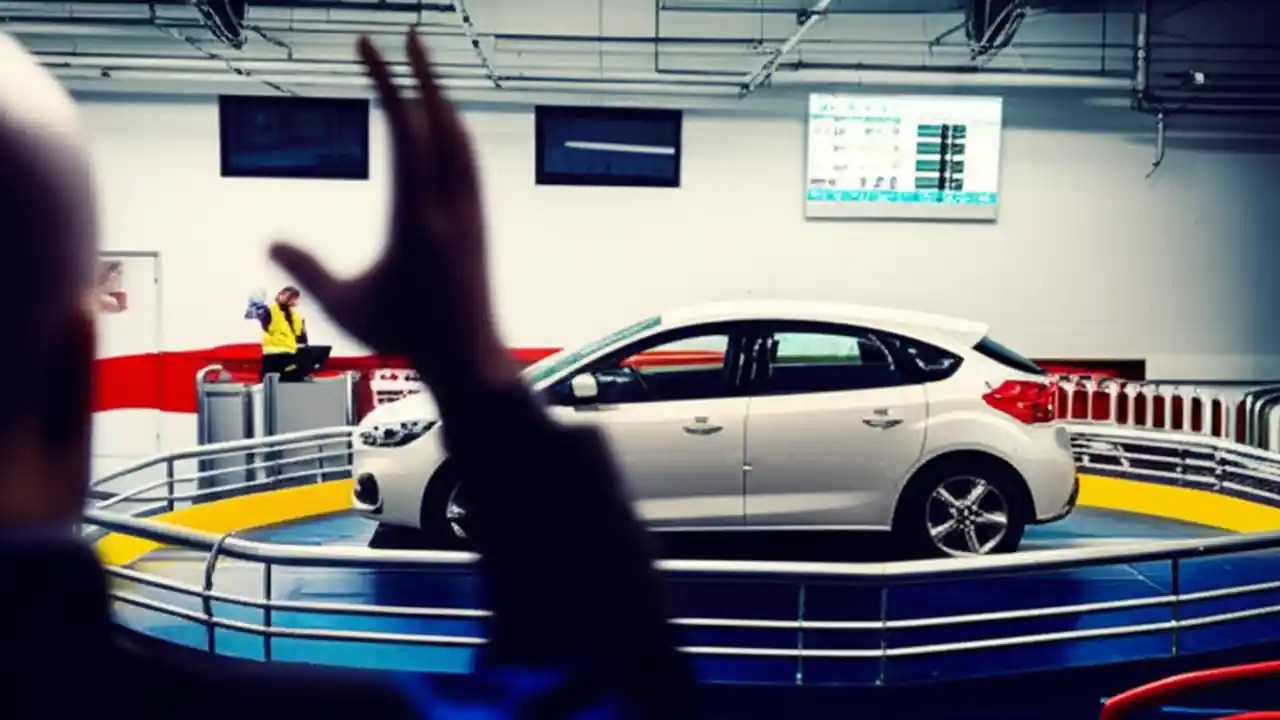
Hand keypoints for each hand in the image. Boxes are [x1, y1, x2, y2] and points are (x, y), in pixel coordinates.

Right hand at [269, 31, 515, 398]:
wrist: (470, 357)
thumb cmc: (406, 337)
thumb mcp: (347, 307)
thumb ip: (308, 272)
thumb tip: (270, 242)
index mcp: (417, 219)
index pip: (406, 133)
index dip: (389, 84)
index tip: (370, 47)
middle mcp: (451, 207)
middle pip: (440, 124)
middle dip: (422, 74)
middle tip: (405, 36)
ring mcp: (471, 212)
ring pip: (460, 140)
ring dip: (441, 99)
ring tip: (423, 69)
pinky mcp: (480, 220)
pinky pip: (467, 161)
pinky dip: (453, 131)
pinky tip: (444, 125)